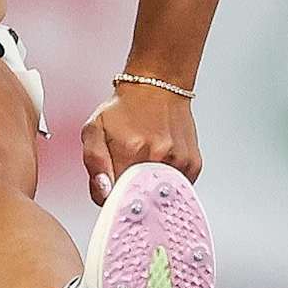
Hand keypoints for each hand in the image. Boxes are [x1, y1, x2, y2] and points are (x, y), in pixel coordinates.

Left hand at [80, 82, 200, 204]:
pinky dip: (166, 183)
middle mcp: (157, 157)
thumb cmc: (124, 109)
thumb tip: (105, 192)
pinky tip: (160, 164)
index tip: (112, 186)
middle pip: (140, 200)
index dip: (111, 196)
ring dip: (150, 189)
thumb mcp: (94, 129)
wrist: (157, 87)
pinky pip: (177, 189)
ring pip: (159, 197)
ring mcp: (178, 162)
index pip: (116, 198)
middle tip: (127, 171)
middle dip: (131, 194)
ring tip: (144, 164)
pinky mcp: (193, 165)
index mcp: (131, 150)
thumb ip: (94, 163)